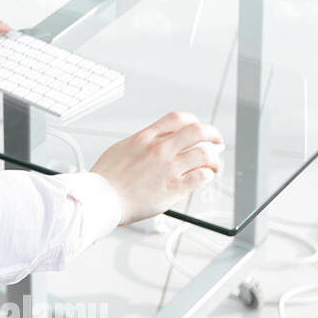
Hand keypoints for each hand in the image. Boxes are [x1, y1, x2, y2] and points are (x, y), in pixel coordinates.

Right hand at [90, 112, 224, 225]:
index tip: (196, 128)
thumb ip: (141, 142)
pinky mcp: (174, 188)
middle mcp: (160, 150)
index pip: (178, 119)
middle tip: (216, 142)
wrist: (101, 199)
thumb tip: (153, 140)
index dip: (193, 121)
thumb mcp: (121, 148)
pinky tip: (205, 178)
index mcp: (146, 138)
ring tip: (213, 165)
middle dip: (213, 135)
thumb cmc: (106, 178)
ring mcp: (168, 168)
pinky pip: (202, 177)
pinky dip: (208, 176)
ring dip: (214, 159)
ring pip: (205, 154)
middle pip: (198, 132)